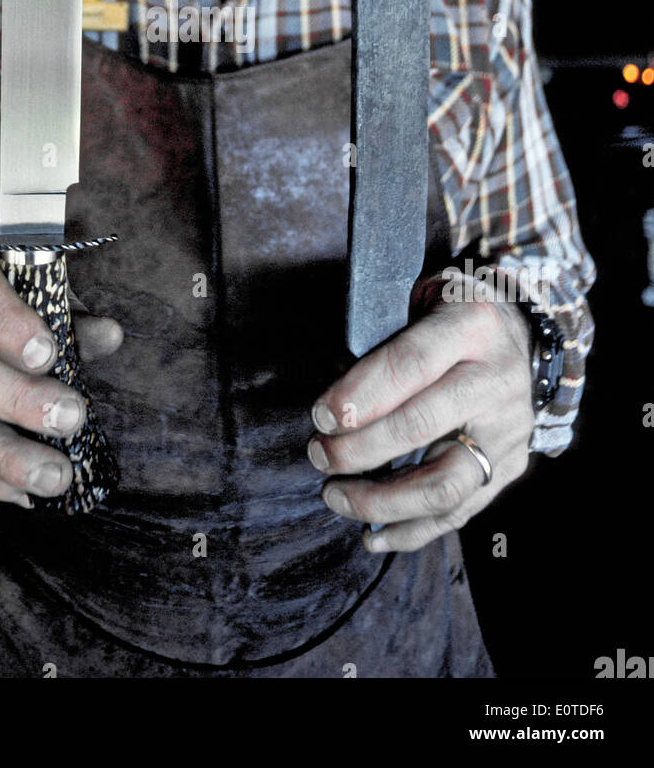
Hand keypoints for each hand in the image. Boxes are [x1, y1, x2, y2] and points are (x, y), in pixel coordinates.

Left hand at [307, 273, 534, 550]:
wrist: (517, 334)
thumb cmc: (448, 315)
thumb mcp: (421, 300)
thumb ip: (381, 341)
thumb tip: (334, 405)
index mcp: (472, 324)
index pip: (411, 364)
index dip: (360, 394)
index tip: (321, 417)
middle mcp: (498, 378)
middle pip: (422, 425)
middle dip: (359, 448)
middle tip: (318, 454)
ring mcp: (510, 429)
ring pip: (445, 483)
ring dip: (381, 500)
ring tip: (336, 497)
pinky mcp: (511, 466)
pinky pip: (460, 511)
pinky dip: (411, 530)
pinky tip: (372, 535)